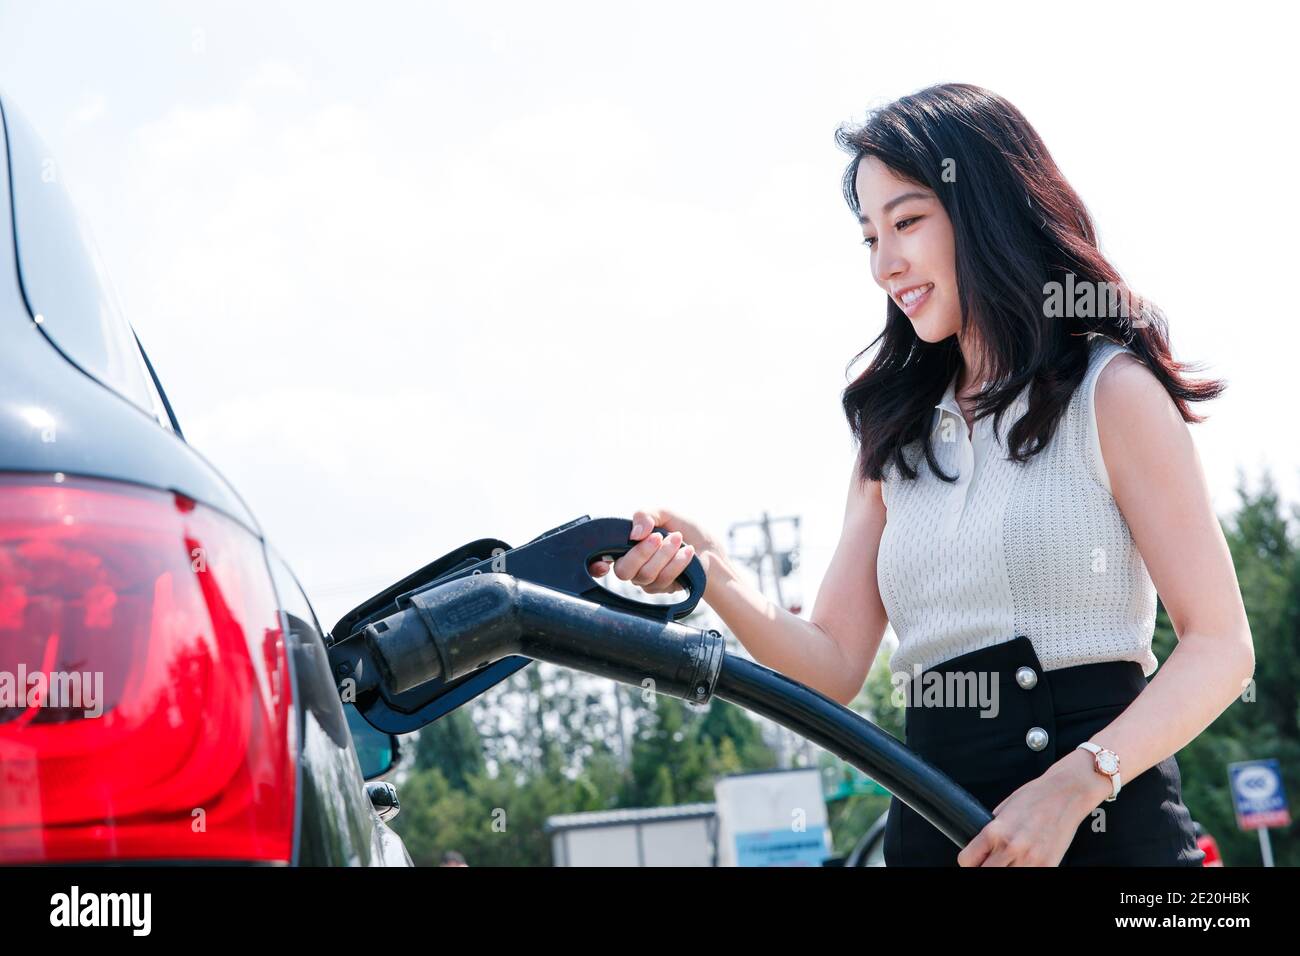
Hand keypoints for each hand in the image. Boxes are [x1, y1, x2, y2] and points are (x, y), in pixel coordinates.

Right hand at [587, 508, 724, 594]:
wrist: (712, 549)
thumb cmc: (688, 531)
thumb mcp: (666, 514)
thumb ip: (646, 515)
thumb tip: (635, 532)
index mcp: (629, 546)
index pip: (603, 559)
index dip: (596, 566)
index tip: (603, 564)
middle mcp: (634, 566)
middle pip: (624, 570)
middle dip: (642, 552)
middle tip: (660, 536)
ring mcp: (647, 580)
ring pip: (645, 575)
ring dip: (664, 555)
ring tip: (678, 539)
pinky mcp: (663, 589)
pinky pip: (663, 580)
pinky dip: (676, 563)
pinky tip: (687, 552)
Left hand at [957, 762, 1098, 866]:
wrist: (1066, 794)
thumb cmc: (1035, 797)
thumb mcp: (1004, 810)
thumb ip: (992, 829)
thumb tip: (982, 845)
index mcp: (995, 831)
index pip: (967, 860)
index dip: (968, 861)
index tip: (972, 861)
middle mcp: (1011, 847)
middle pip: (984, 873)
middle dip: (984, 867)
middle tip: (989, 862)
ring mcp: (1030, 860)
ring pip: (1005, 877)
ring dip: (1004, 871)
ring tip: (1008, 862)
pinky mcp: (1048, 866)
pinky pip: (1029, 875)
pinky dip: (1024, 871)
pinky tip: (1023, 863)